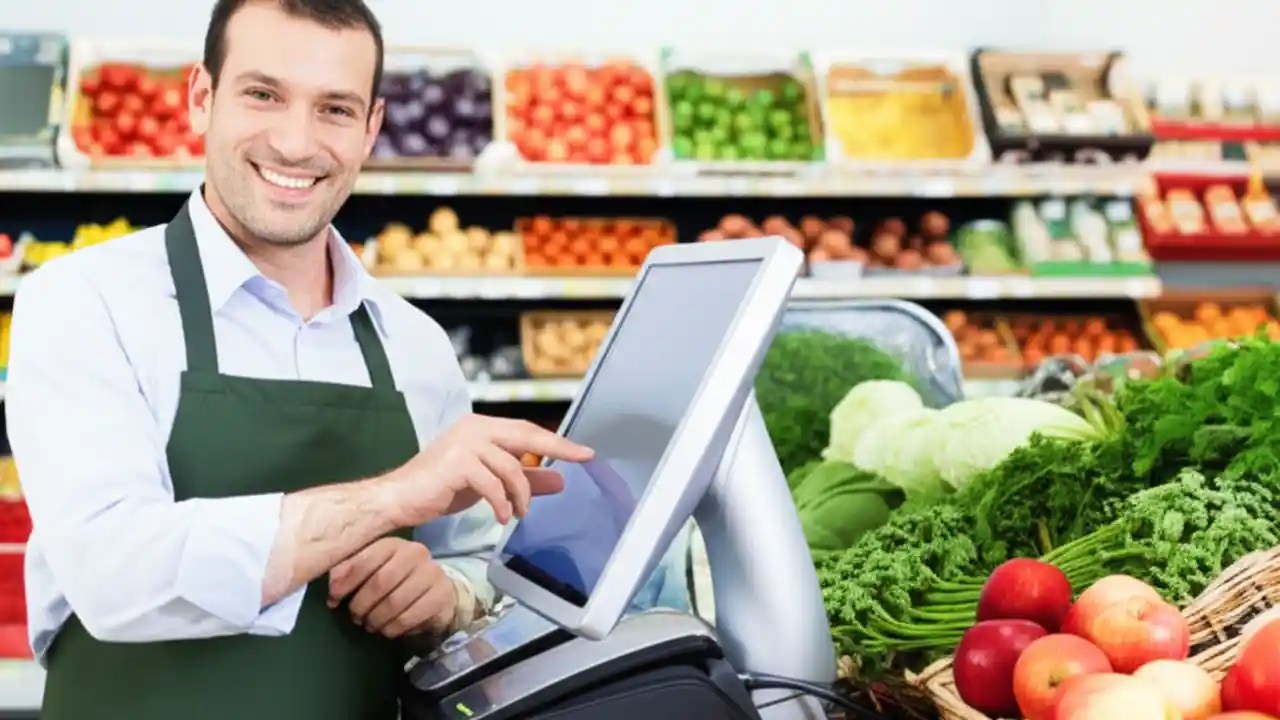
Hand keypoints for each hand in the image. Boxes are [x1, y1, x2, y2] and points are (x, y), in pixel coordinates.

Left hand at [327, 537, 456, 637]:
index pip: (364, 560)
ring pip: (394, 602)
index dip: (345, 582)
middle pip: (380, 582)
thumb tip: (332, 588)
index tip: (333, 600)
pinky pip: (408, 617)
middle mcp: (415, 553)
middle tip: (355, 617)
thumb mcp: (372, 569)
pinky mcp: (441, 596)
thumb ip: (349, 571)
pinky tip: (387, 629)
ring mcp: (432, 573)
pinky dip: (392, 629)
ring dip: (375, 619)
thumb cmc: (397, 579)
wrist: (437, 591)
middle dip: (361, 604)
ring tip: (369, 624)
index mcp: (393, 543)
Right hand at [382, 413, 592, 526]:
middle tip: (582, 460)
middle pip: (526, 436)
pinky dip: (502, 503)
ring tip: (518, 514)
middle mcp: (474, 428)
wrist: (398, 498)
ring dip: (520, 495)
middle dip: (557, 450)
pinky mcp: (457, 463)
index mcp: (481, 427)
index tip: (585, 452)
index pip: (527, 431)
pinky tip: (502, 517)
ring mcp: (465, 443)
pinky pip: (493, 484)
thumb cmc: (440, 488)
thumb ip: (524, 479)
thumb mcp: (489, 483)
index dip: (556, 442)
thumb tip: (560, 480)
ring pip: (511, 467)